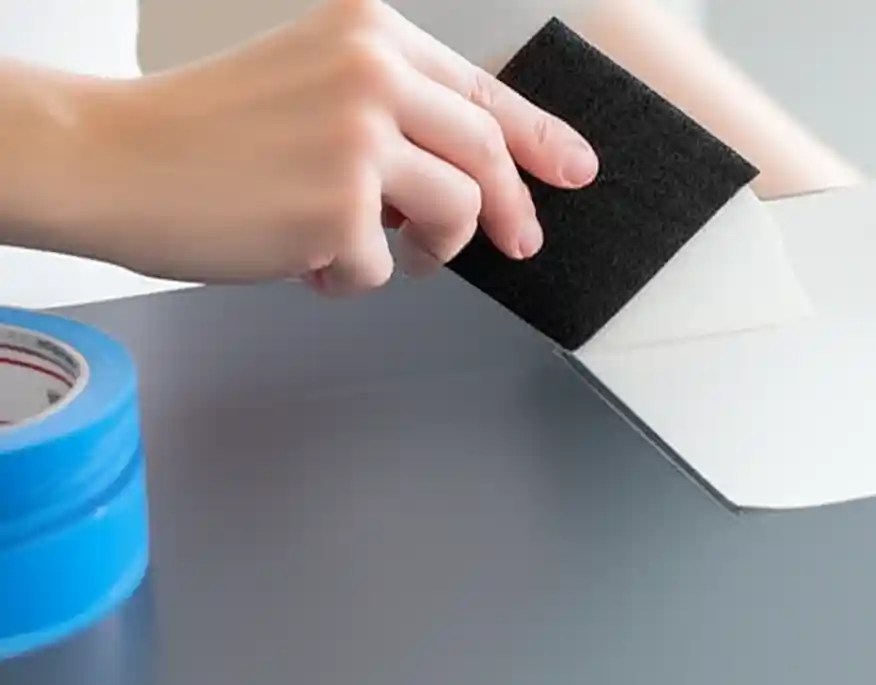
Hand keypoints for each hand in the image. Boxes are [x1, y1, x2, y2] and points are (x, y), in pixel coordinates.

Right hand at [71, 0, 597, 295]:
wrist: (114, 157)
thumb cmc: (205, 130)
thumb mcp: (312, 84)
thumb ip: (395, 116)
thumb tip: (470, 178)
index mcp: (369, 33)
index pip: (482, 90)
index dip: (541, 136)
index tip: (578, 167)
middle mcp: (372, 74)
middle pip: (487, 152)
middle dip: (510, 209)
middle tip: (518, 242)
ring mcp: (359, 140)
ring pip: (457, 212)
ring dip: (428, 249)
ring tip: (374, 249)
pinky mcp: (340, 208)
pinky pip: (388, 265)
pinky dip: (355, 276)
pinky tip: (306, 258)